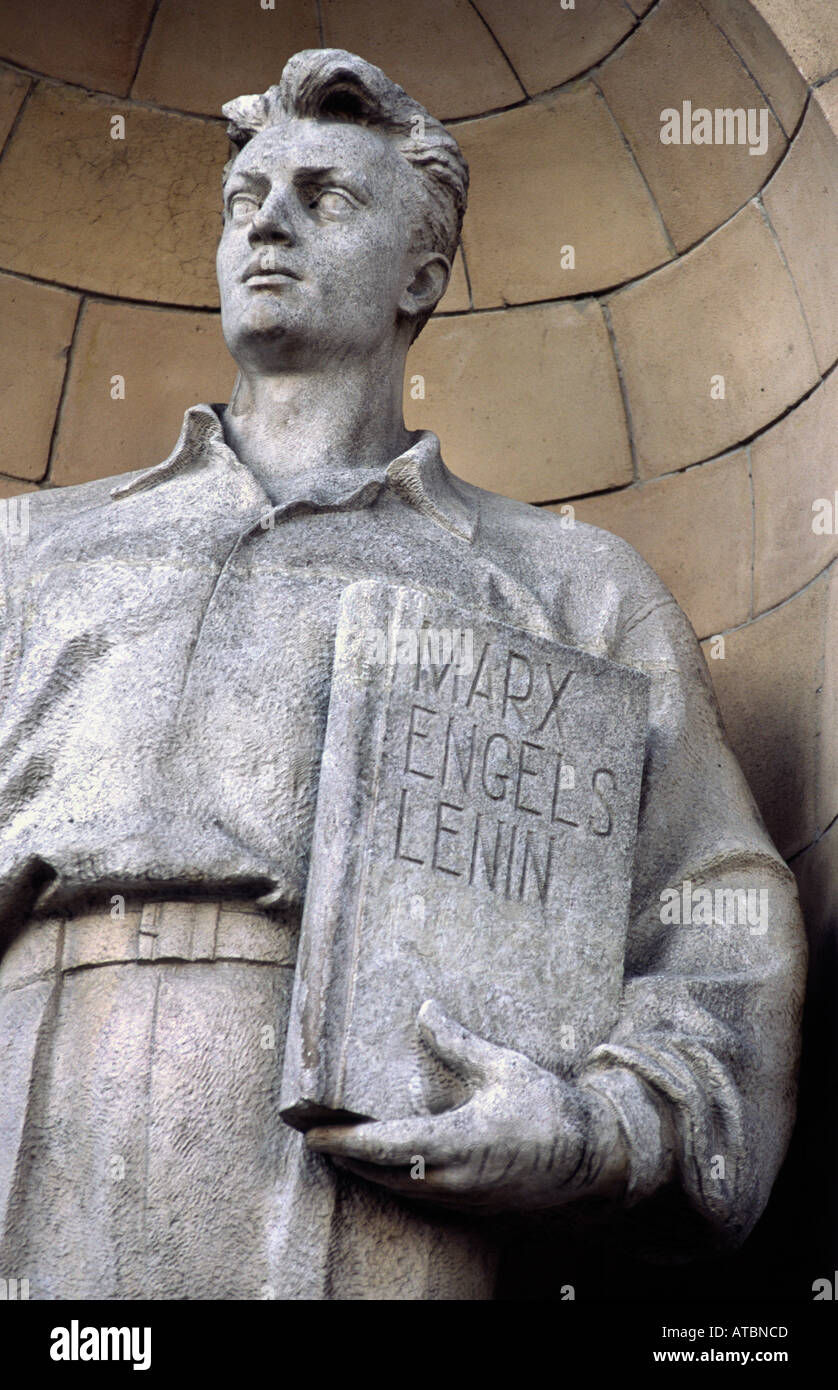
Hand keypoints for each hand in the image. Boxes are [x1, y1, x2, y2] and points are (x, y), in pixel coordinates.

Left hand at [305, 1000, 627, 1212]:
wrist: (592, 1159)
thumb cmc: (549, 1109)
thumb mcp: (503, 1066)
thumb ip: (457, 1043)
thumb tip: (425, 1011)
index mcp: (457, 1142)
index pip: (385, 1145)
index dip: (345, 1141)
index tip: (313, 1132)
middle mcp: (453, 1177)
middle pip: (382, 1173)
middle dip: (345, 1156)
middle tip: (314, 1135)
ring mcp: (462, 1196)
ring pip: (399, 1189)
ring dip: (367, 1170)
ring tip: (340, 1149)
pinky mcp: (472, 1203)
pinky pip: (420, 1195)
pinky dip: (394, 1179)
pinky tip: (387, 1164)